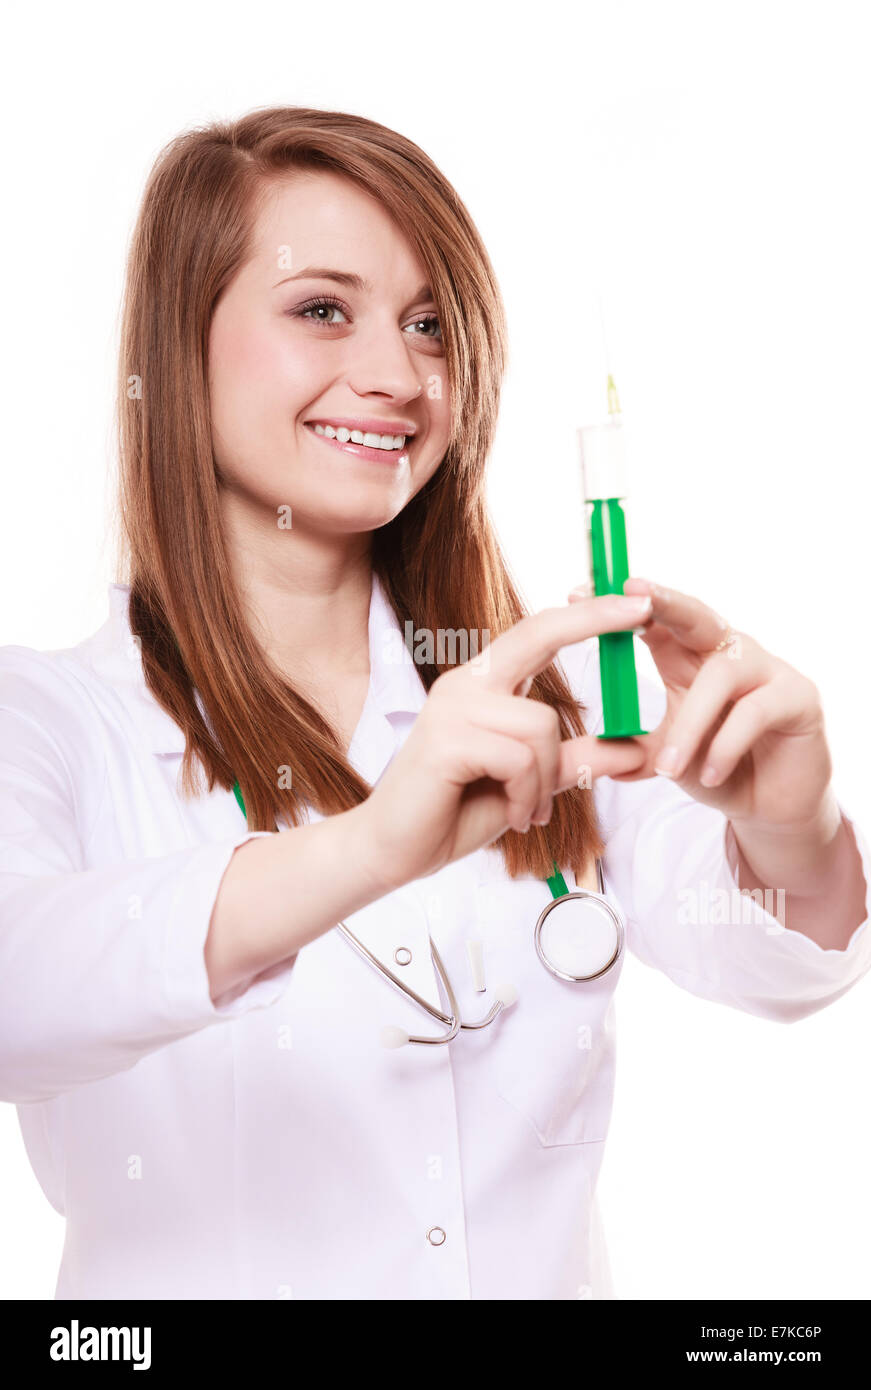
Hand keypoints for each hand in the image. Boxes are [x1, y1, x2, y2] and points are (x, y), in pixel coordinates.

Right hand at [359, 592, 653, 888]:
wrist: (395, 850)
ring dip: (546, 780)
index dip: (587, 613)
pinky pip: (520, 759)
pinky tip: (513, 816)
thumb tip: (636, 750)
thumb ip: (576, 760)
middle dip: (595, 619)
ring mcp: (452, 708)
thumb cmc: (456, 811)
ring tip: (528, 810)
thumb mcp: (531, 781)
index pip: (538, 632)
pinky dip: (528, 795)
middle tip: (646, 611)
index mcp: (482, 684)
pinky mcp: (447, 741)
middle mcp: (465, 684)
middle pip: (539, 635)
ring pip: (542, 725)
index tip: (637, 601)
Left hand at [574, 577, 833, 836]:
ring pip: (721, 675)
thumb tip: (586, 759)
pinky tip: (709, 776)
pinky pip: (755, 711)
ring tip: (668, 768)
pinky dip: (724, 746)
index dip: (620, 605)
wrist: (772, 807)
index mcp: (689, 657)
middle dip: (662, 600)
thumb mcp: (664, 758)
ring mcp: (767, 669)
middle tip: (631, 591)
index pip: (653, 618)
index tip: (577, 592)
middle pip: (695, 614)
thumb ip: (630, 751)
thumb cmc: (716, 769)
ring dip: (690, 725)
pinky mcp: (798, 697)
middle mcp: (728, 652)